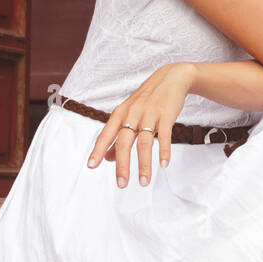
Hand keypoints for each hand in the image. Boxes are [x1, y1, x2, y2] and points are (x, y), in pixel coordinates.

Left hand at [86, 62, 195, 188]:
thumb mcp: (130, 113)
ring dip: (144, 164)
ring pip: (144, 143)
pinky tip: (164, 164)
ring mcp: (150, 114)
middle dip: (123, 165)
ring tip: (144, 181)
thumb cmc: (148, 98)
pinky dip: (164, 151)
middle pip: (125, 142)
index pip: (106, 134)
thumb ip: (119, 136)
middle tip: (122, 184)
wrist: (171, 78)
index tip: (91, 166)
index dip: (98, 150)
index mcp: (121, 113)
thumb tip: (107, 158)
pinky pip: (164, 135)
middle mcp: (133, 114)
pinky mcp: (167, 114)